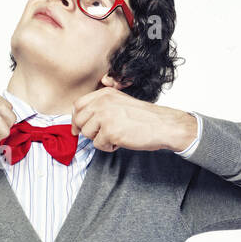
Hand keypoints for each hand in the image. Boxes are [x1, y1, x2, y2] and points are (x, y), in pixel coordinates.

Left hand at [70, 87, 196, 152]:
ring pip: (87, 134)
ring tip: (116, 136)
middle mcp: (103, 103)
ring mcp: (105, 117)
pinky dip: (109, 147)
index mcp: (105, 94)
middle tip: (102, 134)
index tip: (78, 128)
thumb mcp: (120, 102)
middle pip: (80, 121)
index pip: (78, 105)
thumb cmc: (144, 117)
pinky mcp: (110, 132)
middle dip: (88, 131)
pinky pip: (98, 145)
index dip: (76, 119)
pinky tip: (121, 141)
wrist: (163, 125)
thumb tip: (79, 121)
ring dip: (100, 139)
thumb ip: (101, 107)